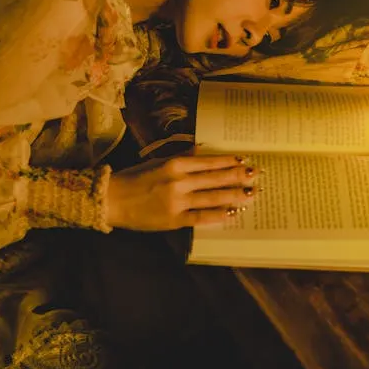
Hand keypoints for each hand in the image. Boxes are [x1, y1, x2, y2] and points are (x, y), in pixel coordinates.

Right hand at [106, 151, 259, 230]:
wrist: (112, 200)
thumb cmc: (134, 178)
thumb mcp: (157, 161)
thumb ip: (181, 156)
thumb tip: (202, 149)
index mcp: (174, 164)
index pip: (208, 161)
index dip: (228, 161)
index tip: (244, 160)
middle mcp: (179, 181)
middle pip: (216, 178)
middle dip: (238, 177)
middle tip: (256, 175)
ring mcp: (178, 201)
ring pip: (213, 197)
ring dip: (234, 195)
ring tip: (251, 194)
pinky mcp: (174, 220)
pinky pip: (202, 218)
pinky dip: (218, 215)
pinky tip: (232, 214)